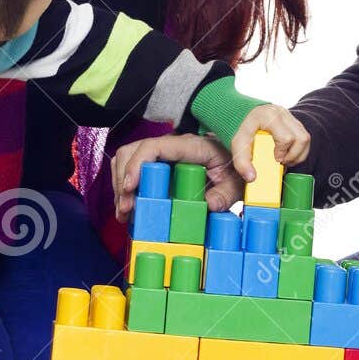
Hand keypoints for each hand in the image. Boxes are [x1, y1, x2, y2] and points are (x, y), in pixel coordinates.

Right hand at [112, 133, 242, 221]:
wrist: (237, 162)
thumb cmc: (236, 168)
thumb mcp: (236, 183)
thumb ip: (226, 194)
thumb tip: (210, 204)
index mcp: (189, 146)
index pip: (154, 146)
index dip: (136, 165)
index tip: (130, 188)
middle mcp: (171, 146)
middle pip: (132, 151)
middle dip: (122, 179)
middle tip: (125, 209)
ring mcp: (162, 154)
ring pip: (128, 159)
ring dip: (121, 185)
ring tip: (124, 213)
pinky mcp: (159, 164)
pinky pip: (134, 169)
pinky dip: (126, 187)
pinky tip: (129, 209)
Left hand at [229, 104, 309, 182]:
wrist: (242, 115)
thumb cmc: (241, 129)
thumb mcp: (237, 145)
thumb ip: (242, 162)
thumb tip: (251, 178)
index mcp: (268, 116)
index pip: (286, 138)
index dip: (283, 152)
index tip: (275, 159)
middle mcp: (282, 113)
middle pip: (301, 138)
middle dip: (293, 155)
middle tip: (280, 161)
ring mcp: (290, 116)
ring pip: (306, 138)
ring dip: (298, 154)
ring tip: (284, 159)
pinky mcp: (294, 121)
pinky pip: (304, 137)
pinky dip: (299, 150)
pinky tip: (287, 154)